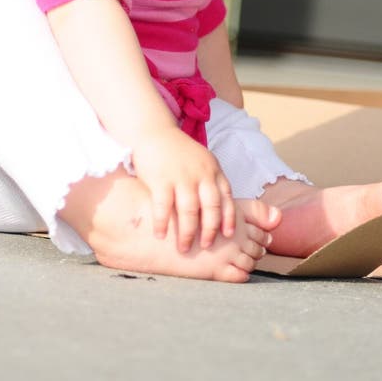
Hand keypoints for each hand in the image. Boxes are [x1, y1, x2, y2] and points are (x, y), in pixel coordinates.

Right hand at [132, 126, 235, 252]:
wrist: (153, 132)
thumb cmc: (178, 151)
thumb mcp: (202, 161)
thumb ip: (211, 181)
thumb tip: (220, 210)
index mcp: (213, 170)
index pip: (227, 198)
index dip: (228, 218)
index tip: (228, 236)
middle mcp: (200, 174)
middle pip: (211, 208)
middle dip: (209, 231)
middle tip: (206, 247)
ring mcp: (181, 177)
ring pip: (189, 212)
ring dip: (187, 233)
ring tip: (183, 249)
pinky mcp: (160, 179)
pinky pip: (164, 207)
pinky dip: (163, 223)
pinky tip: (160, 235)